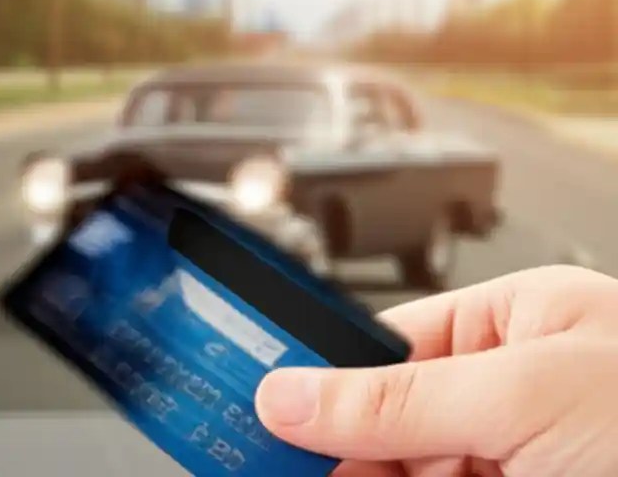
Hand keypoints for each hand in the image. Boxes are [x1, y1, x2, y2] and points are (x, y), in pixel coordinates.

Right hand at [254, 265, 617, 476]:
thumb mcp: (525, 397)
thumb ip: (400, 398)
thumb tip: (294, 396)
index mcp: (520, 322)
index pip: (385, 343)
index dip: (319, 374)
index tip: (259, 402)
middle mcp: (516, 392)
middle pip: (386, 417)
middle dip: (329, 442)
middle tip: (264, 459)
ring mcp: (520, 458)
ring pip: (401, 468)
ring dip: (347, 473)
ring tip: (291, 472)